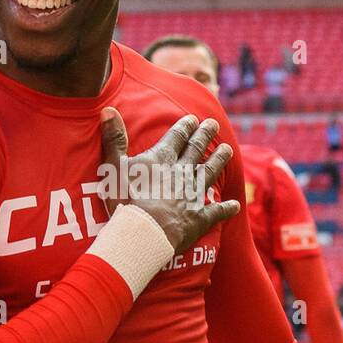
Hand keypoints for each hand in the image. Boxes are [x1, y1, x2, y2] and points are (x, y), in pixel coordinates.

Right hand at [99, 108, 239, 253]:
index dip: (185, 127)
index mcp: (162, 160)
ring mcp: (192, 195)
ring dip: (219, 160)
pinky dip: (226, 208)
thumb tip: (107, 109)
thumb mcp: (114, 167)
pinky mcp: (199, 218)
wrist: (144, 232)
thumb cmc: (126, 200)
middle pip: (196, 150)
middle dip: (204, 136)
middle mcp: (181, 173)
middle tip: (214, 124)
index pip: (176, 138)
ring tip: (228, 150)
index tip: (193, 119)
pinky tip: (235, 205)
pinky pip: (216, 211)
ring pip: (210, 173)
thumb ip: (114, 139)